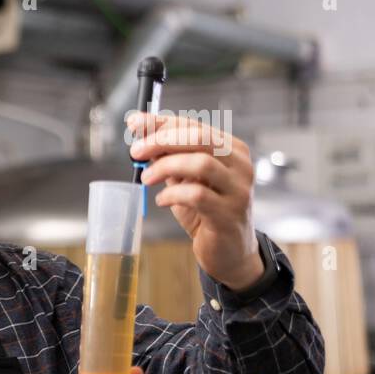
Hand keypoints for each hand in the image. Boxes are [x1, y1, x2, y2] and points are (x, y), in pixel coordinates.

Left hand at [128, 111, 263, 292]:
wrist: (229, 251)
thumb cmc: (205, 210)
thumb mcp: (185, 178)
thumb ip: (168, 156)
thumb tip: (139, 128)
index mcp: (232, 150)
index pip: (195, 126)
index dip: (162, 122)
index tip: (134, 123)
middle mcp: (240, 165)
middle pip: (200, 138)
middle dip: (162, 141)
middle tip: (136, 152)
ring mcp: (238, 189)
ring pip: (201, 163)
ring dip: (165, 167)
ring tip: (147, 179)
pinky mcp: (229, 214)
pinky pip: (197, 195)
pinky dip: (172, 194)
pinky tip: (162, 199)